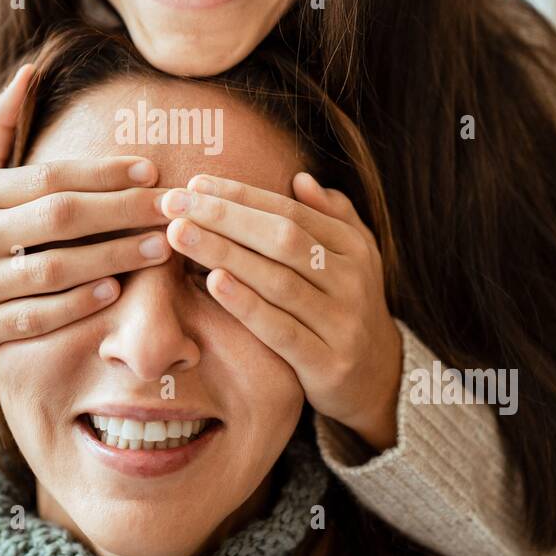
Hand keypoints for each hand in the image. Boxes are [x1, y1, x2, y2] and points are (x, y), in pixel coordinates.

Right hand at [0, 64, 171, 379]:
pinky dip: (77, 305)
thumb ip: (1, 124)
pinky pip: (36, 318)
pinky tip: (115, 291)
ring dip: (112, 258)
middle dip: (121, 211)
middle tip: (169, 210)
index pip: (49, 176)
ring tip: (159, 248)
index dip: (104, 172)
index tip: (152, 170)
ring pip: (52, 270)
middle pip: (58, 218)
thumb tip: (30, 70)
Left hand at [160, 171, 401, 451]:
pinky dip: (246, 305)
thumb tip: (300, 178)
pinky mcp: (327, 363)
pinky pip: (281, 330)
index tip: (195, 182)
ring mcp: (342, 323)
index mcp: (353, 247)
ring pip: (278, 281)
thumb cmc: (346, 305)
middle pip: (283, 239)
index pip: (289, 211)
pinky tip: (213, 281)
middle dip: (225, 217)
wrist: (380, 378)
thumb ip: (331, 216)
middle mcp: (351, 280)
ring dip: (225, 253)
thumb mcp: (353, 257)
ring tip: (180, 234)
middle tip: (175, 203)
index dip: (241, 195)